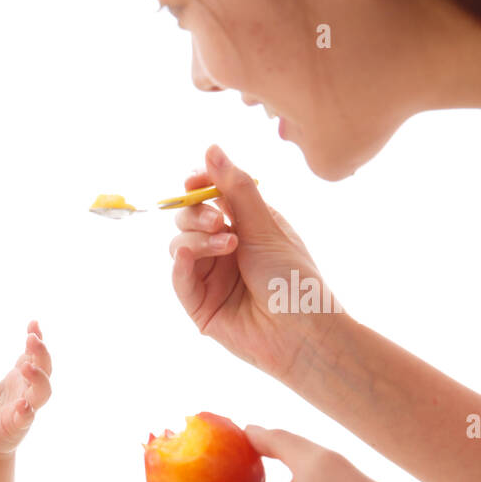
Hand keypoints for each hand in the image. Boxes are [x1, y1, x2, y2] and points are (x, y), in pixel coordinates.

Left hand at [0, 320, 51, 460]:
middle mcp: (25, 392)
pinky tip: (22, 403)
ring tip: (28, 365)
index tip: (33, 324)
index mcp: (18, 380)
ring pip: (43, 392)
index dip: (36, 340)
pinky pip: (27, 417)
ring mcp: (24, 409)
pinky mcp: (17, 426)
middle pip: (44, 369)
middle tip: (33, 338)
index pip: (33, 356)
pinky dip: (27, 410)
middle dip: (41, 354)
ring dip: (39, 378)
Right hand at [170, 145, 342, 382]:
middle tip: (218, 221)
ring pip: (180, 246)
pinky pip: (179, 278)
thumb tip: (212, 148)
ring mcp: (211, 277)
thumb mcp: (266, 227)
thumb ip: (236, 189)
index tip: (195, 179)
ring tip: (226, 245)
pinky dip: (181, 264)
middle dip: (197, 214)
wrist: (301, 333)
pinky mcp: (199, 305)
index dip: (200, 186)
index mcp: (247, 227)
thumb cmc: (293, 279)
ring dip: (197, 239)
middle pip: (190, 219)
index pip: (212, 198)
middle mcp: (226, 249)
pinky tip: (191, 258)